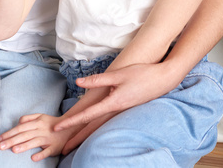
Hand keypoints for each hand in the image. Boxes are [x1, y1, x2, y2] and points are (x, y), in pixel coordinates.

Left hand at [0, 113, 71, 161]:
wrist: (70, 128)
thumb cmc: (51, 123)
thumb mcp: (40, 116)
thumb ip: (28, 118)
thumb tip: (18, 122)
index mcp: (37, 122)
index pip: (20, 128)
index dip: (9, 133)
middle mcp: (41, 130)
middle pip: (24, 135)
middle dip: (11, 140)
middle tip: (0, 146)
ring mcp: (48, 139)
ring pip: (34, 142)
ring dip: (24, 146)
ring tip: (13, 150)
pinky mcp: (54, 147)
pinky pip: (47, 151)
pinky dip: (41, 154)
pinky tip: (33, 158)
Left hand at [53, 61, 180, 134]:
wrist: (164, 79)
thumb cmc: (142, 74)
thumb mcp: (118, 74)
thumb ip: (97, 80)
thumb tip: (78, 82)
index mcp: (113, 103)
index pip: (88, 115)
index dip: (72, 122)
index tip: (59, 127)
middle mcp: (117, 111)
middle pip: (93, 128)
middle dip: (77, 138)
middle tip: (63, 149)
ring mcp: (122, 113)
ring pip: (101, 127)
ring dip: (87, 135)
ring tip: (75, 143)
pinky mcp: (126, 110)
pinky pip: (108, 123)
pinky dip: (98, 129)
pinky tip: (93, 130)